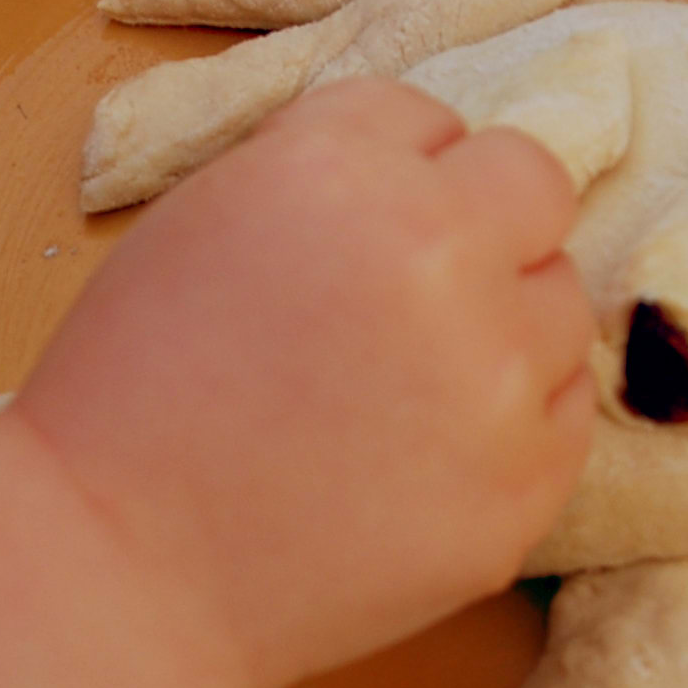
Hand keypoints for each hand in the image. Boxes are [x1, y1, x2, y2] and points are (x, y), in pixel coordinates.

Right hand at [14, 77, 599, 687]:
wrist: (120, 568)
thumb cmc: (135, 392)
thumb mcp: (203, 218)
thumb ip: (329, 168)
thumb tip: (433, 166)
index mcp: (343, 174)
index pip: (433, 119)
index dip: (390, 172)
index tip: (346, 234)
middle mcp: (439, 258)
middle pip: (532, 188)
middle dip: (476, 225)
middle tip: (398, 298)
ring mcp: (495, 381)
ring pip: (562, 302)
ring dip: (500, 327)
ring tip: (395, 389)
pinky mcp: (523, 488)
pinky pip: (568, 412)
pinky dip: (510, 423)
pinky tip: (419, 452)